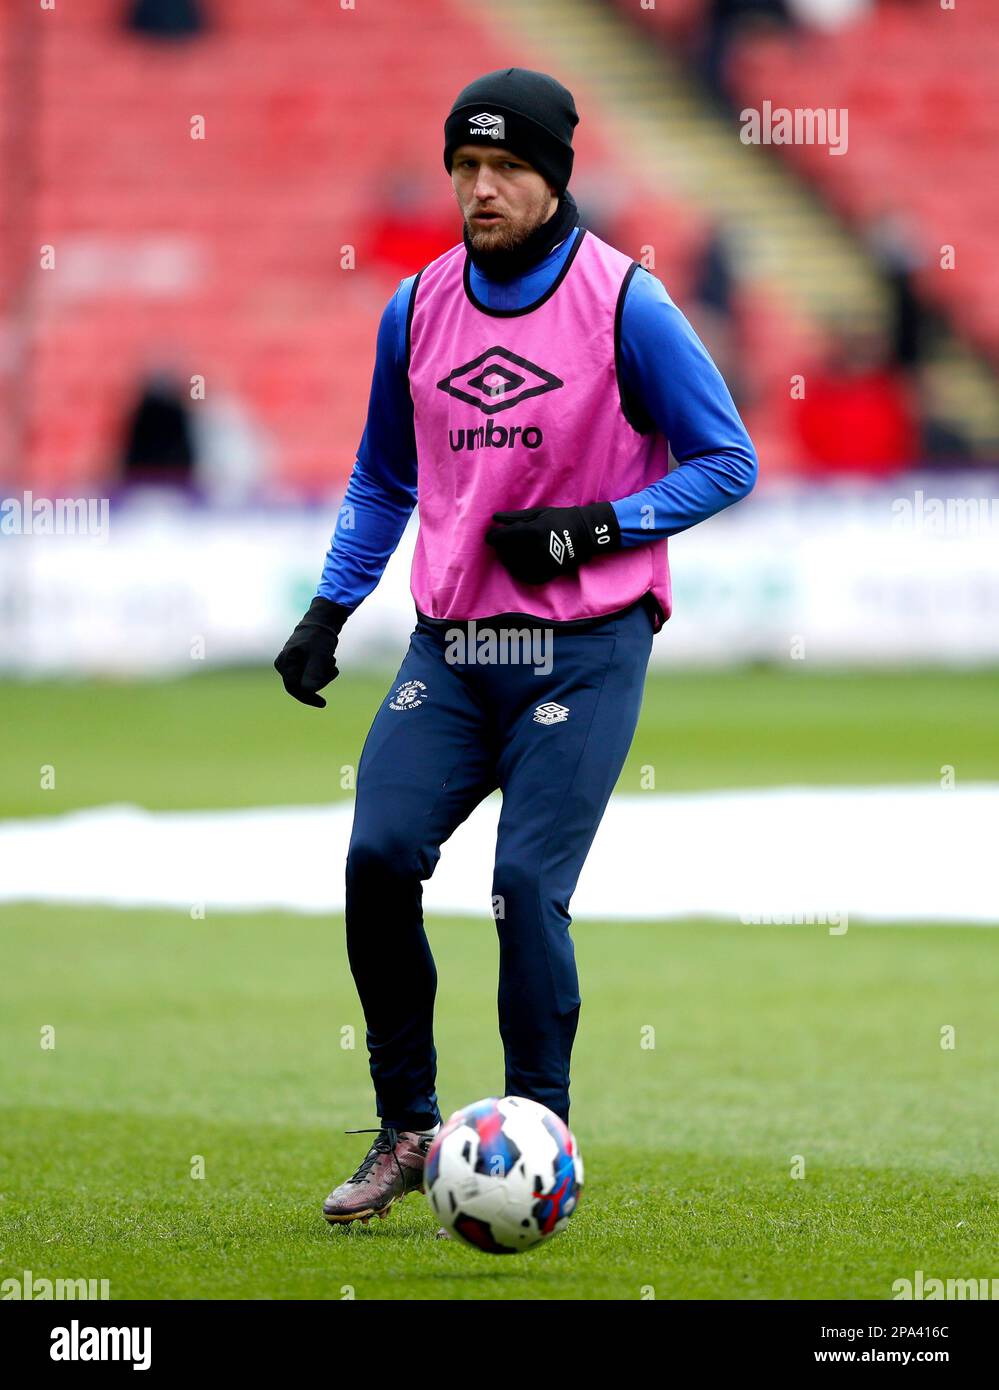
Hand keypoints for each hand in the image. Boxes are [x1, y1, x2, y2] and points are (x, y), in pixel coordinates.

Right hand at [274, 597, 350, 707]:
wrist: (323, 620)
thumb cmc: (319, 637)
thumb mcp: (319, 656)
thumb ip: (314, 674)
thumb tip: (308, 691)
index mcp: (285, 663)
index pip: (294, 688)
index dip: (308, 698)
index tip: (323, 704)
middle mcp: (284, 664)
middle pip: (302, 685)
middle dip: (320, 680)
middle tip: (334, 670)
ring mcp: (291, 663)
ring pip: (309, 679)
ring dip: (323, 674)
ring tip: (332, 660)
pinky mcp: (299, 662)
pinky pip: (311, 673)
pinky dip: (322, 670)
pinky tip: (330, 659)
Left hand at [485, 502, 620, 584]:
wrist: (585, 535)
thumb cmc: (560, 519)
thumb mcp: (538, 513)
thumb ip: (515, 517)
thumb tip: (494, 518)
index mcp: (531, 532)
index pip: (500, 538)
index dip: (493, 536)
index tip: (492, 535)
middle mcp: (535, 550)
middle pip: (504, 551)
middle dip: (501, 546)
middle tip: (504, 541)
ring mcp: (541, 564)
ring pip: (512, 565)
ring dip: (508, 558)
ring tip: (513, 550)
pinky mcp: (546, 575)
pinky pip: (523, 576)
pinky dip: (518, 570)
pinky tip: (520, 562)